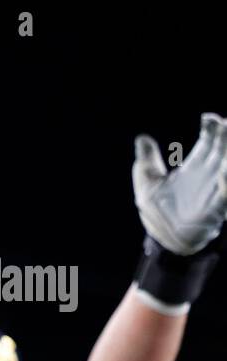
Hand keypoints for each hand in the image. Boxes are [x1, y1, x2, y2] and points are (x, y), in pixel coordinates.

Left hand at [133, 113, 226, 254]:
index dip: (212, 128)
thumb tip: (142, 138)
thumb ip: (147, 161)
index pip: (209, 141)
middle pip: (223, 149)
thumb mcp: (147, 185)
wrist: (165, 242)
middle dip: (226, 135)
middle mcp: (209, 175)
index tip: (209, 118)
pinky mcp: (216, 208)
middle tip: (225, 122)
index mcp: (194, 167)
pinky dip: (226, 182)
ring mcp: (215, 190)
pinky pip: (225, 194)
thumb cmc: (159, 212)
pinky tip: (224, 170)